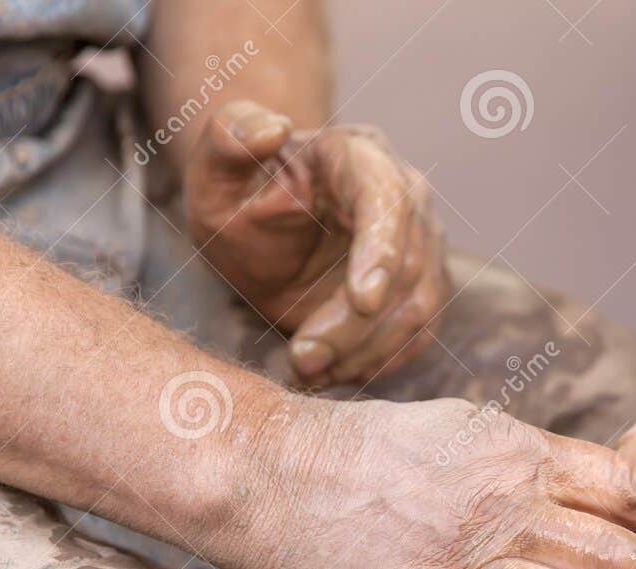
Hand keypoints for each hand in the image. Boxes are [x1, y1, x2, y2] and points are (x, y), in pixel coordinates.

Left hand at [185, 100, 448, 386]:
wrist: (259, 230)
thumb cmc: (237, 194)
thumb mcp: (213, 167)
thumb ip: (228, 135)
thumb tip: (272, 128)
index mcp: (358, 155)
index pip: (388, 199)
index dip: (382, 251)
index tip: (362, 301)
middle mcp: (405, 195)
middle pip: (407, 268)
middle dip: (357, 324)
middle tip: (302, 358)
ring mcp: (421, 245)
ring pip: (418, 310)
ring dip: (366, 352)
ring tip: (308, 370)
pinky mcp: (421, 289)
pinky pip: (416, 336)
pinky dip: (377, 364)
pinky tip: (331, 374)